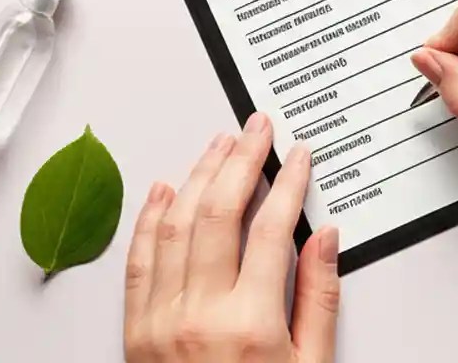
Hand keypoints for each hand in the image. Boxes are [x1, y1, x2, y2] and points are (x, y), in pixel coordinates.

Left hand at [124, 113, 339, 362]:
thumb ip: (317, 298)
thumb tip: (324, 237)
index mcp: (249, 325)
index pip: (269, 228)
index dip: (286, 182)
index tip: (297, 156)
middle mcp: (197, 314)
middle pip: (218, 212)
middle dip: (240, 160)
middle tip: (256, 128)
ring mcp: (159, 320)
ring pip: (175, 224)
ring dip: (197, 175)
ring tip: (218, 146)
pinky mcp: (134, 330)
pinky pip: (137, 258)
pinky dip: (149, 217)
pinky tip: (164, 189)